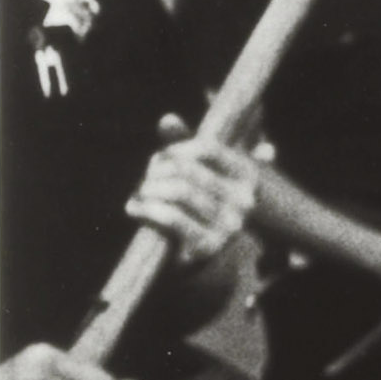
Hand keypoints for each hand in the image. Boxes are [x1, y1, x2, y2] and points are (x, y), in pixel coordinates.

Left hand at [126, 121, 258, 264]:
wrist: (210, 261)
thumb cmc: (200, 208)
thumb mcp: (198, 174)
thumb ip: (183, 145)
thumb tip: (167, 119)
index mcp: (247, 176)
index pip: (208, 148)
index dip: (176, 148)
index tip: (161, 159)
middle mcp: (244, 200)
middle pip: (187, 169)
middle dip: (158, 170)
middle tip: (146, 178)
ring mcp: (228, 225)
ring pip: (178, 191)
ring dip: (150, 190)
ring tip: (140, 194)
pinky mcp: (208, 246)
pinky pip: (171, 217)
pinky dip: (146, 210)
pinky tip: (134, 208)